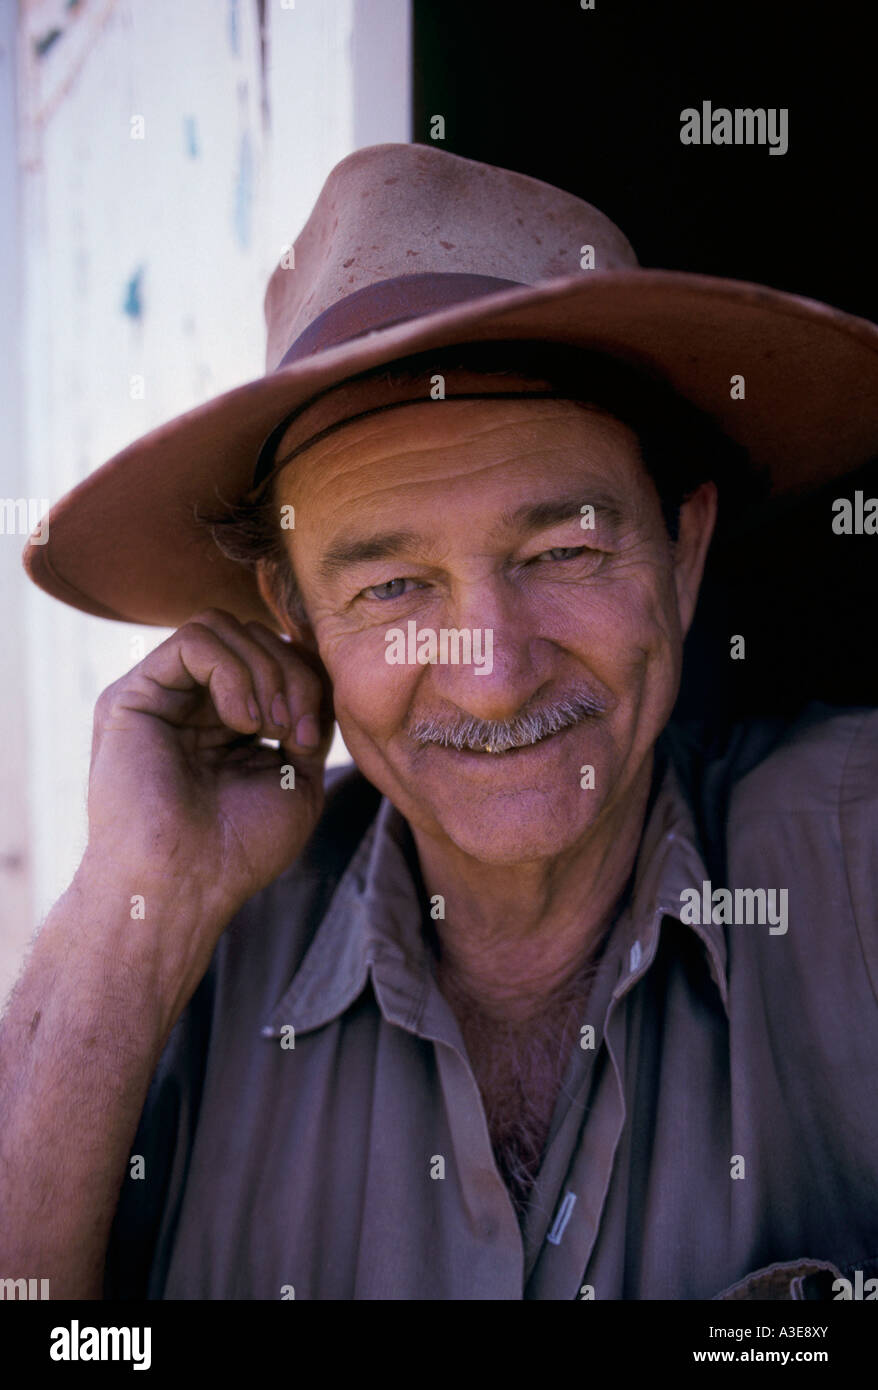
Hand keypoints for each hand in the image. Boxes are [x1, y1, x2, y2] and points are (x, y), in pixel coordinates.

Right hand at [84, 609, 332, 922]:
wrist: (186, 886)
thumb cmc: (239, 848)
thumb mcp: (297, 776)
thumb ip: (307, 718)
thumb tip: (314, 669)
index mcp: (226, 720)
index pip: (274, 657)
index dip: (306, 680)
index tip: (313, 737)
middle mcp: (189, 701)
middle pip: (254, 635)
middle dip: (292, 675)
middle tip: (295, 733)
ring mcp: (160, 696)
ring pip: (224, 627)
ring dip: (266, 672)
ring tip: (269, 728)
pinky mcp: (133, 695)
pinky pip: (195, 639)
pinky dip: (234, 672)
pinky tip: (241, 723)